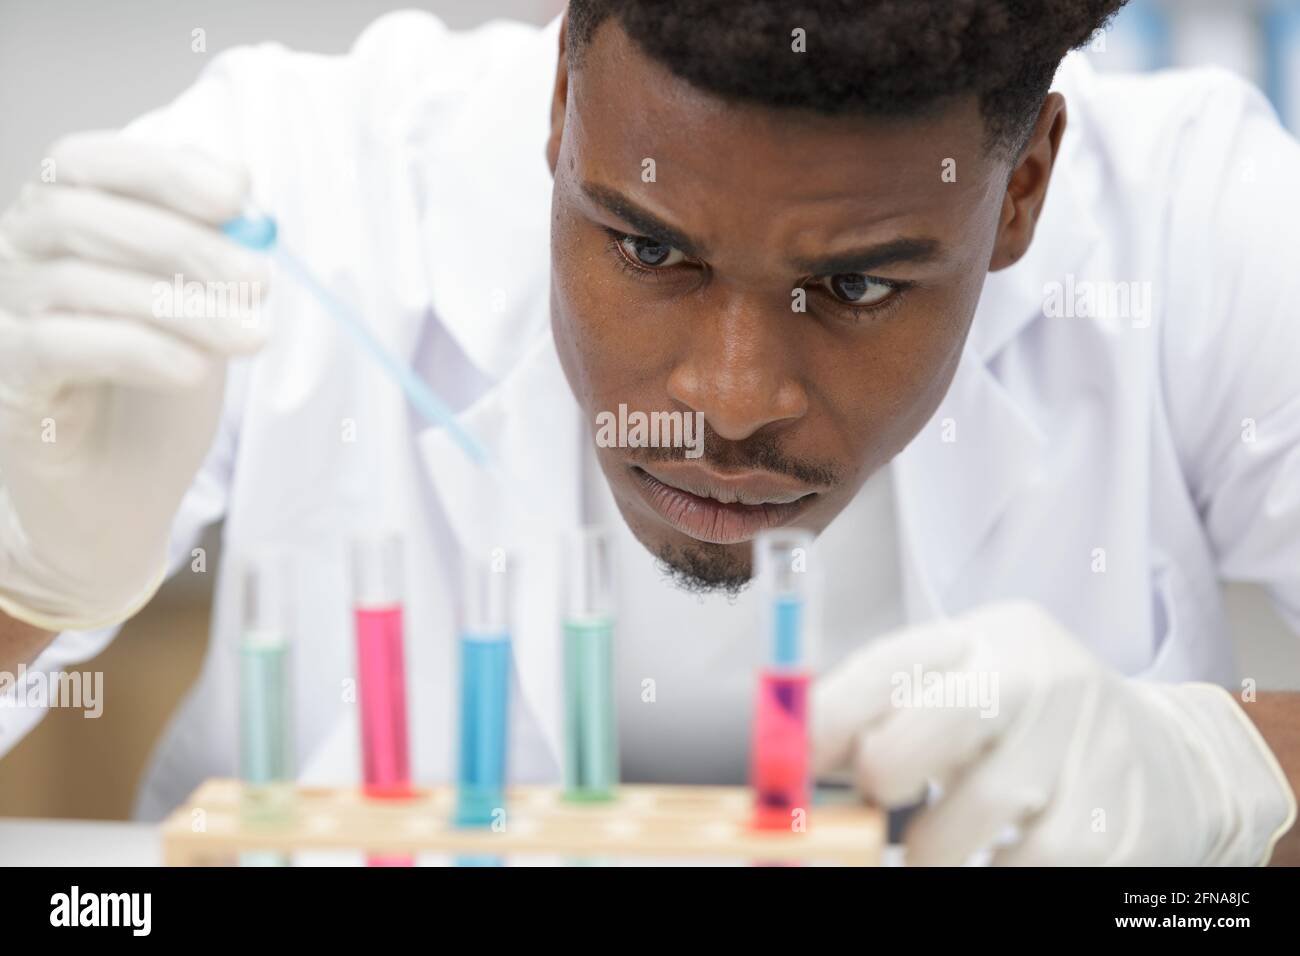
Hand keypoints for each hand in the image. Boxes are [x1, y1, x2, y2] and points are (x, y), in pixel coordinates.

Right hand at [0, 131, 268, 630]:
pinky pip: (60, 347)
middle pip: (81, 218)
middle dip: (185, 244)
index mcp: (61, 222)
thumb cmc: (158, 392)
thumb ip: (211, 257)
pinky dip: (137, 350)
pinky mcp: (6, 380)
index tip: (238, 194)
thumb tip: (247, 200)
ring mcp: (1, 317)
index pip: (89, 162)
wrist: (120, 495)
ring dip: (181, 307)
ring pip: (77, 284)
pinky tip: (192, 370)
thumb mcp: (198, 312)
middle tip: (261, 280)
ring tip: (251, 337)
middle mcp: (15, 257)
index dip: (162, 169)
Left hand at [813, 601, 1296, 864]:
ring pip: (958, 827)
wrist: (1174, 760)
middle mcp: (1039, 680)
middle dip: (883, 783)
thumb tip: (793, 752)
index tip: (783, 764)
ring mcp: (1084, 752)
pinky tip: (1007, 851)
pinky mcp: (1113, 828)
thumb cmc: (1037, 723)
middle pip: (914, 742)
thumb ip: (892, 704)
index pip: (885, 667)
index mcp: (990, 636)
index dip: (822, 719)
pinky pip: (1017, 872)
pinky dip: (994, 873)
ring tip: (951, 834)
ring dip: (934, 848)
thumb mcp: (972, 683)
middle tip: (889, 801)